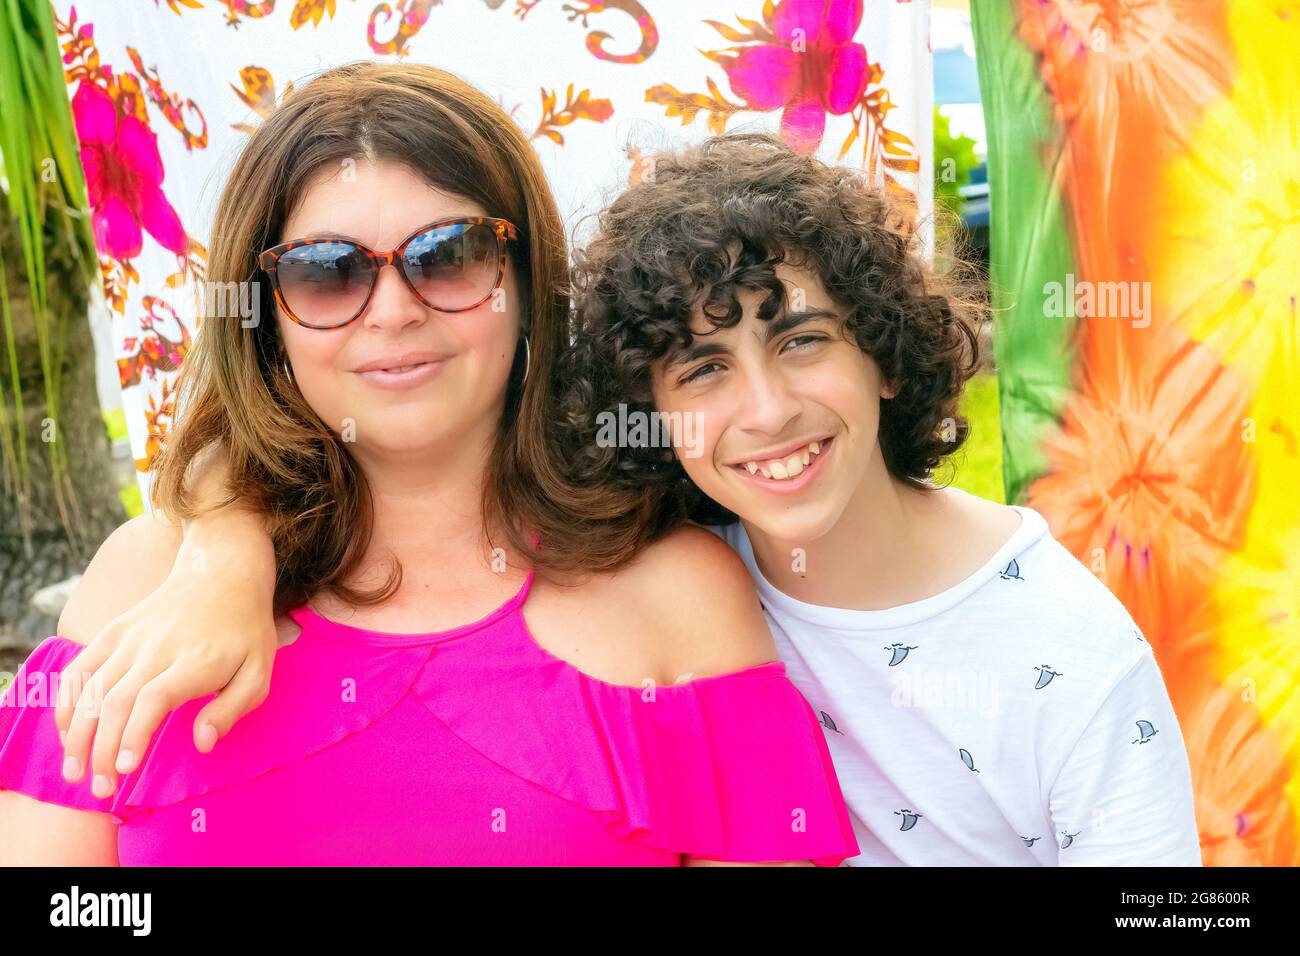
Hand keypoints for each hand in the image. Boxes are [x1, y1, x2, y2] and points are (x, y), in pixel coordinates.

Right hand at [55, 508, 277, 799]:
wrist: (222, 569)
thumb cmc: (245, 629)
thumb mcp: (259, 670)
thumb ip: (232, 709)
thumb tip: (202, 743)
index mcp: (194, 661)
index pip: (153, 700)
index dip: (133, 735)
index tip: (125, 769)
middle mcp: (157, 649)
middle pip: (114, 703)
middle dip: (100, 751)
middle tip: (100, 789)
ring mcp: (131, 638)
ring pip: (91, 689)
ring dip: (77, 734)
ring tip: (74, 770)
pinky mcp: (114, 630)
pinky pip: (80, 667)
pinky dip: (66, 700)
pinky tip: (66, 730)